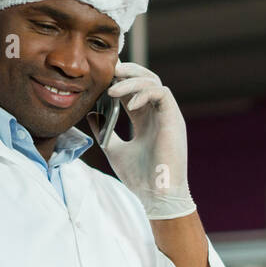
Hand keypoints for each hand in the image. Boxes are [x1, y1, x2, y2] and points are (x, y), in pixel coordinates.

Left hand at [90, 61, 196, 219]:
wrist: (157, 195)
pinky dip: (144, 93)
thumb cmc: (140, 177)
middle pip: (146, 78)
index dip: (119, 81)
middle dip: (128, 71)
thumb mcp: (114, 149)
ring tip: (112, 90)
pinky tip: (130, 103)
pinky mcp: (174, 119)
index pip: (133, 90)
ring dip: (132, 81)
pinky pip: (161, 93)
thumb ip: (105, 131)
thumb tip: (92, 113)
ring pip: (154, 82)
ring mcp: (167, 115)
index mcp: (145, 120)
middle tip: (110, 71)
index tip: (101, 80)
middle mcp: (157, 114)